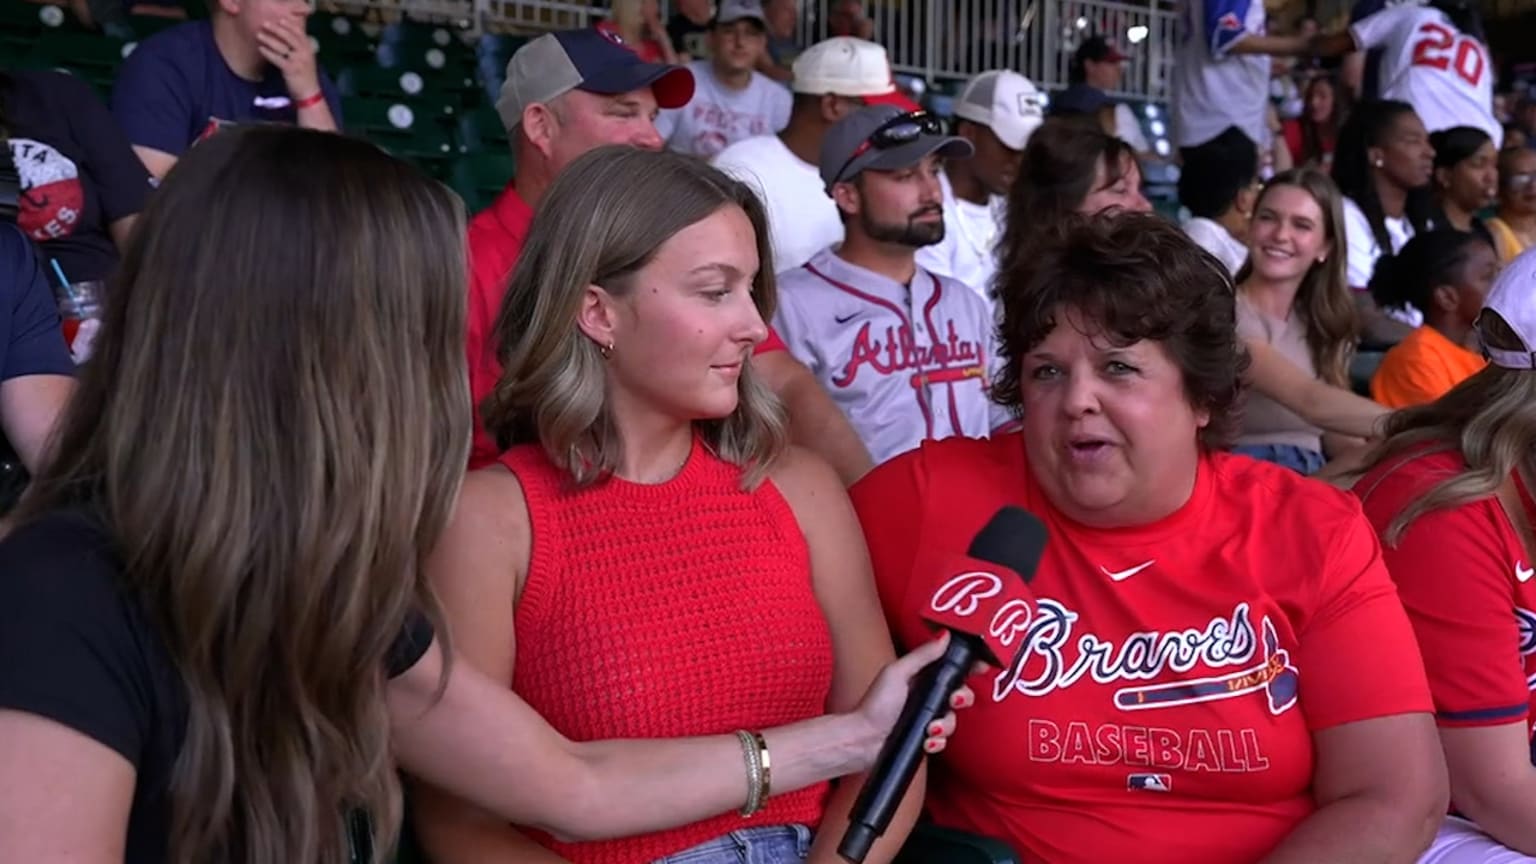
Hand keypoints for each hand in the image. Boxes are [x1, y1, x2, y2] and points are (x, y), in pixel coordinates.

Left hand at [257, 16, 320, 99]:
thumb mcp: (306, 59)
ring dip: (269, 39)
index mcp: (309, 49)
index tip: (280, 20)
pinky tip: (261, 49)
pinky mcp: (290, 69)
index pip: (299, 33)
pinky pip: (277, 58)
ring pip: (282, 46)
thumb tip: (286, 37)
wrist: (309, 93)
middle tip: (265, 24)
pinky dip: (268, 53)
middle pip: (290, 37)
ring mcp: (298, 61)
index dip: (289, 25)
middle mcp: (305, 53)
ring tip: (259, 35)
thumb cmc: (305, 76)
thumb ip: (299, 49)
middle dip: (277, 29)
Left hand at [850, 633, 977, 762]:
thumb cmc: (875, 704)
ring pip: (953, 720)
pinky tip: (925, 740)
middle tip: (953, 700)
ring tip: (929, 727)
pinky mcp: (925, 738)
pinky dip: (936, 741)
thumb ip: (923, 655)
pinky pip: (943, 740)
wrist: (863, 740)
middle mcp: (926, 696)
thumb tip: (945, 636)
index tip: (980, 666)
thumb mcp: (898, 673)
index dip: (968, 666)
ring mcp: (926, 718)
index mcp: (921, 677)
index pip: (951, 668)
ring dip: (945, 724)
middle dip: (961, 698)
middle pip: (960, 694)